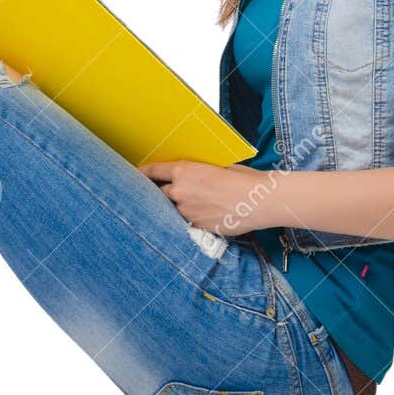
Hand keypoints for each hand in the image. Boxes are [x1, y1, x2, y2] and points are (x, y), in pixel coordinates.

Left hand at [136, 160, 278, 235]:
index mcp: (183, 171)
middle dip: (158, 193)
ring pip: (171, 210)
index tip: (134, 174)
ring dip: (176, 208)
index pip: (152, 171)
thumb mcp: (216, 167)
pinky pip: (186, 222)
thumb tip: (188, 177)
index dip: (141, 173)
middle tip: (159, 193)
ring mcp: (186, 211)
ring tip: (190, 206)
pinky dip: (190, 219)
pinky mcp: (196, 227)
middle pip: (157, 193)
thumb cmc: (243, 179)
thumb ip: (196, 172)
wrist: (259, 200)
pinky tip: (202, 216)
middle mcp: (179, 191)